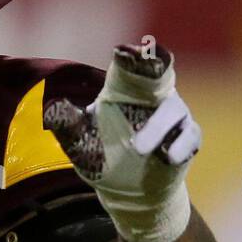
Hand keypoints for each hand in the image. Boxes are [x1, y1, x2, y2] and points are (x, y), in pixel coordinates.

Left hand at [44, 42, 200, 241]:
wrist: (125, 190)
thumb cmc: (103, 155)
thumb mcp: (81, 142)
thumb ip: (69, 125)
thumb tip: (51, 109)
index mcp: (126, 90)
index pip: (131, 65)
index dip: (131, 56)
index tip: (124, 50)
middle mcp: (153, 96)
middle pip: (160, 76)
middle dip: (157, 70)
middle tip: (151, 68)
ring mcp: (173, 117)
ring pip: (173, 110)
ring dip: (159, 127)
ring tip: (139, 149)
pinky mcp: (186, 139)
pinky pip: (190, 136)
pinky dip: (181, 145)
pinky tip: (169, 158)